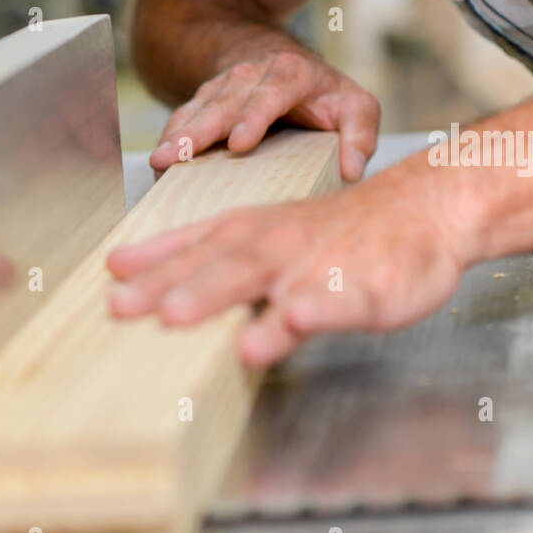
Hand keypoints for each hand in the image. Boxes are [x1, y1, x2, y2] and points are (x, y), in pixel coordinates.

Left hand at [108, 159, 467, 366]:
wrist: (423, 210)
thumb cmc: (338, 232)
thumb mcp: (268, 234)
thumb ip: (210, 256)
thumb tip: (143, 278)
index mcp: (254, 230)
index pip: (194, 245)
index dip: (151, 263)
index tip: (109, 278)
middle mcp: (277, 244)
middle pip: (217, 264)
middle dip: (170, 285)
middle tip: (124, 307)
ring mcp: (317, 266)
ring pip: (266, 279)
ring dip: (221, 294)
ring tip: (178, 316)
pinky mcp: (361, 290)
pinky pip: (335, 301)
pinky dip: (312, 310)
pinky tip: (290, 322)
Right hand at [149, 47, 379, 182]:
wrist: (281, 65)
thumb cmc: (323, 94)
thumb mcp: (355, 105)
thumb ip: (360, 134)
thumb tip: (352, 172)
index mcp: (290, 73)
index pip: (270, 93)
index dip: (253, 116)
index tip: (238, 143)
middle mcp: (250, 76)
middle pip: (222, 103)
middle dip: (199, 131)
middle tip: (178, 157)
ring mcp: (222, 87)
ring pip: (197, 109)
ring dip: (177, 136)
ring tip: (161, 162)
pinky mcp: (204, 102)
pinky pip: (183, 118)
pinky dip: (170, 138)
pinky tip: (159, 164)